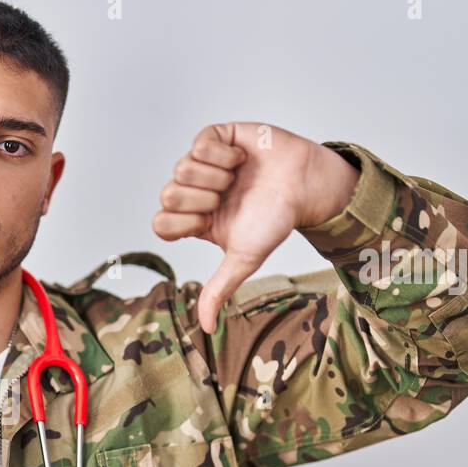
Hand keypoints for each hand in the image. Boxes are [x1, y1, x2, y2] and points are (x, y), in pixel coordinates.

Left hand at [152, 122, 359, 332]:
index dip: (184, 222)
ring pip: (182, 168)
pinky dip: (222, 153)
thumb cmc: (277, 221)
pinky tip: (241, 159)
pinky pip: (200, 143)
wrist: (306, 186)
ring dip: (215, 176)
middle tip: (227, 198)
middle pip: (167, 194)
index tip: (211, 221)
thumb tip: (206, 328)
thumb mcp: (244, 258)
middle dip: (201, 198)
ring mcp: (203, 164)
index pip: (160, 223)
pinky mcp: (216, 137)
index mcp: (193, 221)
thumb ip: (219, 288)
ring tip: (237, 178)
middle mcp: (194, 193)